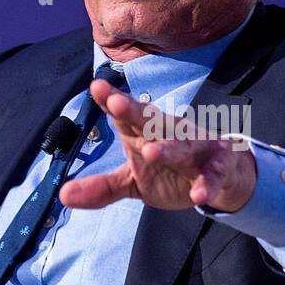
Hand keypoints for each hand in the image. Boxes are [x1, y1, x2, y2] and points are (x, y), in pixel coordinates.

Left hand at [59, 79, 256, 212]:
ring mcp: (196, 149)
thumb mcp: (133, 181)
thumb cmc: (171, 169)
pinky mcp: (218, 168)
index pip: (127, 115)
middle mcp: (170, 134)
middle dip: (136, 112)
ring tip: (151, 152)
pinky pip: (212, 176)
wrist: (221, 176)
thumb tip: (63, 196)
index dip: (113, 101)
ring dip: (169, 148)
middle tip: (117, 104)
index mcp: (146, 132)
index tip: (97, 88)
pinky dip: (207, 184)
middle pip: (152, 121)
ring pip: (183, 146)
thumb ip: (103, 187)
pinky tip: (199, 195)